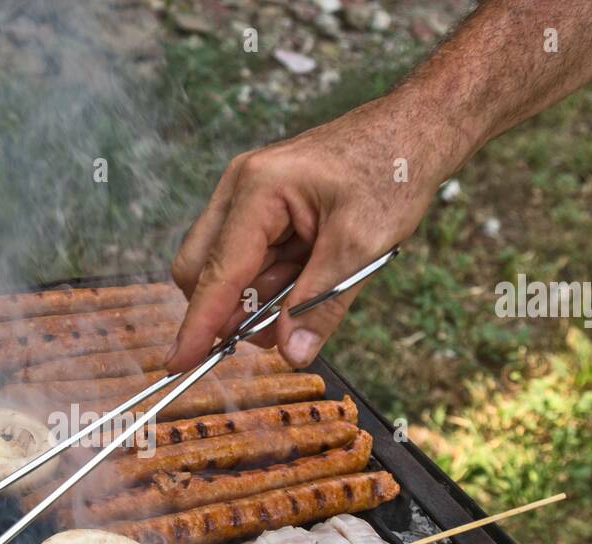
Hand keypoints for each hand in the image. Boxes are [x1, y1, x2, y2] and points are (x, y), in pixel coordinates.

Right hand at [166, 96, 450, 371]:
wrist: (412, 132)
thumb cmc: (390, 173)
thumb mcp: (361, 247)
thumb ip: (320, 304)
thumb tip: (292, 353)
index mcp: (258, 191)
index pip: (217, 273)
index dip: (199, 325)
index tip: (179, 363)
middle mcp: (239, 189)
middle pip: (202, 270)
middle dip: (232, 309)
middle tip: (279, 326)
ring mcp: (245, 195)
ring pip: (225, 269)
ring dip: (261, 294)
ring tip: (315, 279)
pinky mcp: (259, 206)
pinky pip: (247, 258)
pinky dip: (272, 278)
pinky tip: (309, 268)